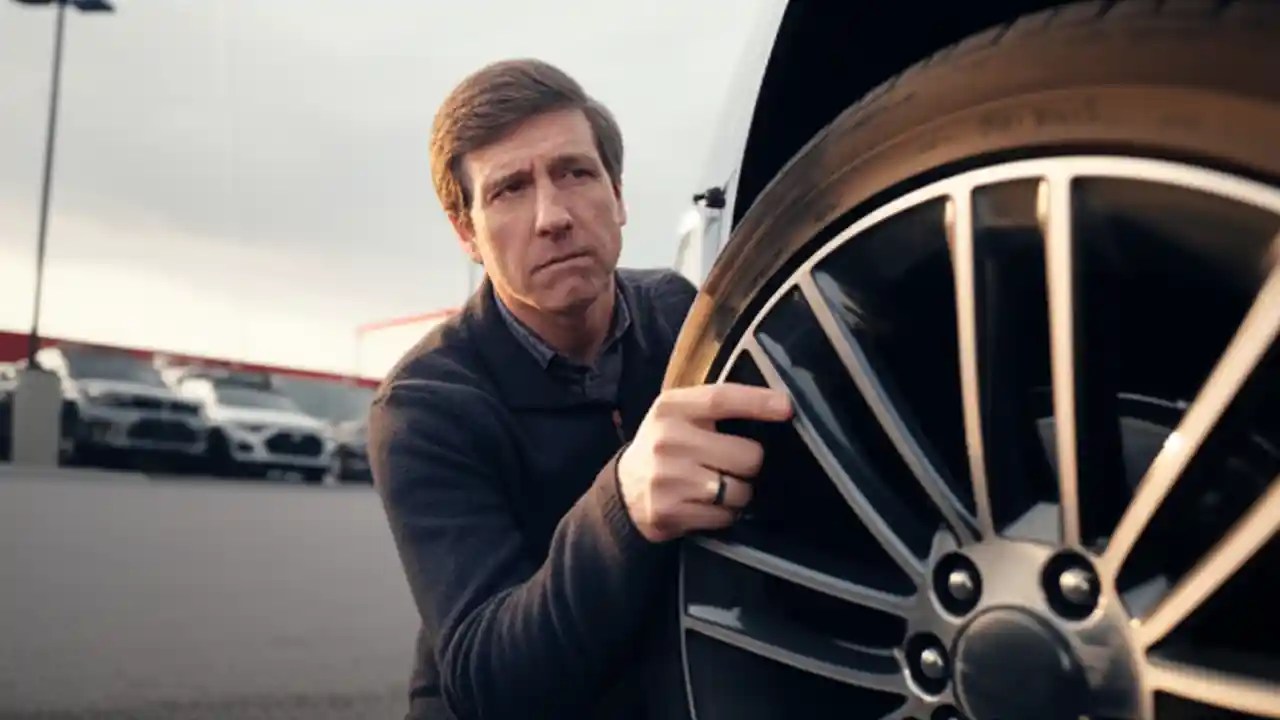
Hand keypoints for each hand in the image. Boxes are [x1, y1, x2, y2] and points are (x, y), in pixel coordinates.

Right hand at [617, 382, 792, 542]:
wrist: (624, 489)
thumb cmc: (665, 446)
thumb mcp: (678, 414)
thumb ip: (715, 406)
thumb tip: (777, 406)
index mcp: (671, 407)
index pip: (722, 399)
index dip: (758, 402)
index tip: (787, 408)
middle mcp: (668, 440)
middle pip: (747, 455)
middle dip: (748, 464)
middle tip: (730, 464)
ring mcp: (668, 478)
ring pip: (740, 490)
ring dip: (738, 492)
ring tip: (716, 486)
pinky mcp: (669, 512)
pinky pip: (724, 516)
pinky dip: (723, 514)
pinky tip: (704, 505)